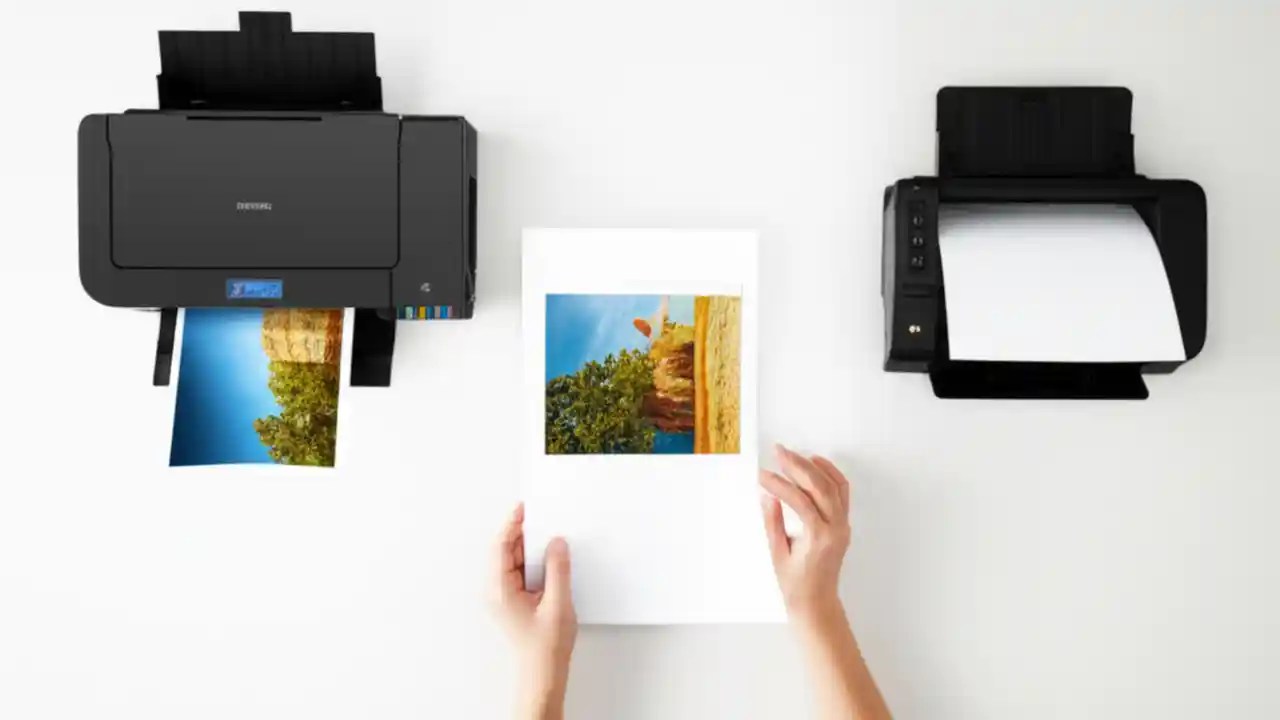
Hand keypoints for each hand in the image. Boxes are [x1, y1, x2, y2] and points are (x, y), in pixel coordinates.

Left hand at [492, 503, 576, 719]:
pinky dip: (532, 561)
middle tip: (542, 516)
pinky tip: (548, 558)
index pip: (501, 547)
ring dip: (530, 548)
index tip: (523, 507)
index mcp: (500, 590)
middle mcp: (496, 591)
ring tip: (548, 535)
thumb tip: (556, 543)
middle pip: (506, 551)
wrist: (542, 674)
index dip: (512, 524)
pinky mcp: (513, 600)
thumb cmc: (545, 648)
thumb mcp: (557, 604)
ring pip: (514, 561)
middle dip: (523, 533)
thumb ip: (558, 570)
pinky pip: (520, 572)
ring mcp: (503, 596)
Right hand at [758, 444, 851, 622]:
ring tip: (793, 455)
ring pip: (833, 485)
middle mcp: (836, 528)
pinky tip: (816, 464)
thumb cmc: (796, 585)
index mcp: (819, 538)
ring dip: (813, 467)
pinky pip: (842, 493)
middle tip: (778, 452)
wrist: (817, 603)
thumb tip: (768, 495)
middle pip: (819, 486)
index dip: (778, 485)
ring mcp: (843, 525)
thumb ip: (773, 523)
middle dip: (797, 466)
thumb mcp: (778, 554)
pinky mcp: (843, 524)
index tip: (761, 475)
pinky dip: (830, 475)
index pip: (799, 501)